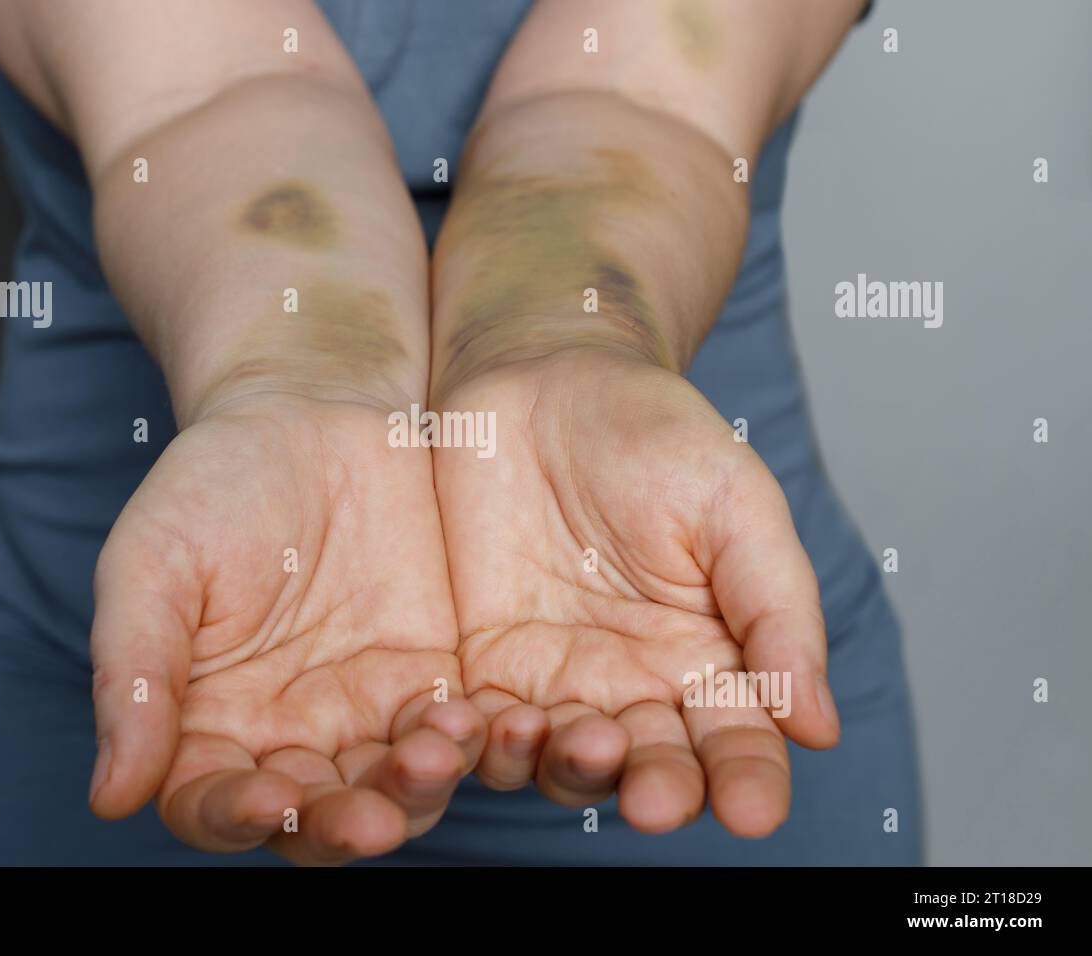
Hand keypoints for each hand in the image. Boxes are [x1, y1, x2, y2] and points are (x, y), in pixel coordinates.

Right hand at [87, 393, 484, 864]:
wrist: (312, 413)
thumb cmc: (213, 484)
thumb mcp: (152, 564)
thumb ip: (133, 676)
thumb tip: (109, 795)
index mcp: (206, 724)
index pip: (213, 805)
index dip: (236, 818)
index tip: (268, 798)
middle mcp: (287, 737)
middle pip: (315, 821)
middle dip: (345, 827)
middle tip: (373, 816)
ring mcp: (365, 714)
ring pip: (394, 793)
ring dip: (416, 794)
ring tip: (433, 755)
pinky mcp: (431, 679)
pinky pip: (454, 734)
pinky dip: (465, 742)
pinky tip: (474, 720)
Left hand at [432, 349, 840, 837]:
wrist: (541, 379)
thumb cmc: (652, 432)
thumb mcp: (731, 503)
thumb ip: (774, 607)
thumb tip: (816, 723)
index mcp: (711, 657)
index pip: (738, 740)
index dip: (747, 779)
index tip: (752, 810)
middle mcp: (634, 686)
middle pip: (652, 767)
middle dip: (657, 791)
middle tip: (653, 801)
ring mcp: (552, 681)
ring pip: (561, 760)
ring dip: (568, 768)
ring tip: (572, 743)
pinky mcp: (479, 666)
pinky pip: (477, 725)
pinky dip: (476, 741)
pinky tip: (479, 730)